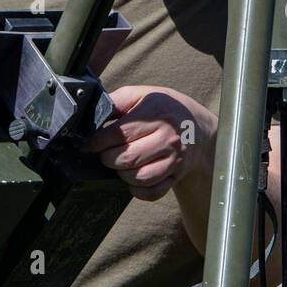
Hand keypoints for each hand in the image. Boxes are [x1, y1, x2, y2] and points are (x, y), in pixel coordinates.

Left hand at [84, 85, 215, 200]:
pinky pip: (152, 192)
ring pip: (138, 178)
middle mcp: (169, 137)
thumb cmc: (163, 110)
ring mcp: (175, 159)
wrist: (197, 126)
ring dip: (121, 174)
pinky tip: (133, 178)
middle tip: (105, 153)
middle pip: (127, 158)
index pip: (119, 133)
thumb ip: (117, 101)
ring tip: (120, 164)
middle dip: (107, 158)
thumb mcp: (142, 95)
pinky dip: (137, 189)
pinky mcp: (177, 175)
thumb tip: (91, 115)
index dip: (98, 142)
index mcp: (157, 113)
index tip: (90, 144)